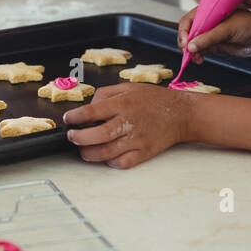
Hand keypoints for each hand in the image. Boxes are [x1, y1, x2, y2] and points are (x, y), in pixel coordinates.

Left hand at [62, 83, 187, 168]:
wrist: (181, 113)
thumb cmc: (154, 99)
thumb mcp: (128, 87)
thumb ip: (105, 94)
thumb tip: (88, 108)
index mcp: (124, 103)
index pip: (92, 112)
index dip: (75, 117)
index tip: (68, 120)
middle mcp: (129, 121)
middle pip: (98, 135)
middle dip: (79, 138)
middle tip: (72, 136)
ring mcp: (137, 139)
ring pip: (107, 152)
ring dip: (89, 153)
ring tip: (83, 149)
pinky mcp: (145, 152)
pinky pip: (123, 163)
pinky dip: (110, 162)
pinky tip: (105, 156)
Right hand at [177, 7, 250, 61]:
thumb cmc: (249, 25)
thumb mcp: (227, 30)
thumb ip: (208, 38)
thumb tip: (190, 46)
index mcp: (209, 12)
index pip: (188, 20)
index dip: (183, 31)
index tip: (184, 43)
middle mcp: (208, 22)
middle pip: (188, 32)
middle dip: (186, 43)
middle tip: (188, 53)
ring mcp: (212, 34)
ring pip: (194, 43)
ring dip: (192, 52)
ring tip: (196, 58)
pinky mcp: (216, 44)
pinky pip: (202, 50)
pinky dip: (198, 55)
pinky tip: (200, 59)